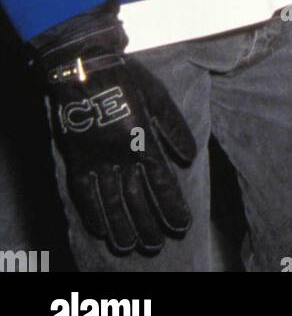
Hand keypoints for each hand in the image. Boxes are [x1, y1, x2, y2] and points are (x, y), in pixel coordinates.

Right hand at [29, 2, 196, 253]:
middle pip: (136, 199)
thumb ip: (174, 128)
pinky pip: (83, 194)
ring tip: (130, 246)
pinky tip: (101, 229)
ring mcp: (97, 160)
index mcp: (144, 140)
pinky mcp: (78, 159)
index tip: (182, 224)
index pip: (161, 183)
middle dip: (149, 223)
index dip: (171, 206)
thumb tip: (190, 157)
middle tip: (157, 244)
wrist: (86, 69)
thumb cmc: (128, 79)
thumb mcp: (159, 97)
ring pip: (110, 203)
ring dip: (122, 226)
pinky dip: (92, 213)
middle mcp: (121, 156)